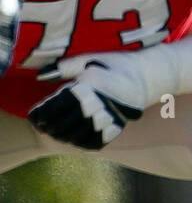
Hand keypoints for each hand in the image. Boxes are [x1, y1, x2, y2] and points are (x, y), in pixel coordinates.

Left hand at [29, 51, 146, 149]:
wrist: (147, 77)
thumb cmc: (115, 65)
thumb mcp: (91, 59)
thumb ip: (65, 67)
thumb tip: (40, 76)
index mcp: (89, 85)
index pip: (57, 105)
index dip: (42, 113)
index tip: (34, 115)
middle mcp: (98, 103)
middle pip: (64, 123)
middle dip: (49, 126)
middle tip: (41, 126)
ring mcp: (108, 118)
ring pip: (76, 135)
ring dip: (62, 136)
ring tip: (54, 132)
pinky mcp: (116, 128)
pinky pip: (93, 142)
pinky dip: (79, 142)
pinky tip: (72, 138)